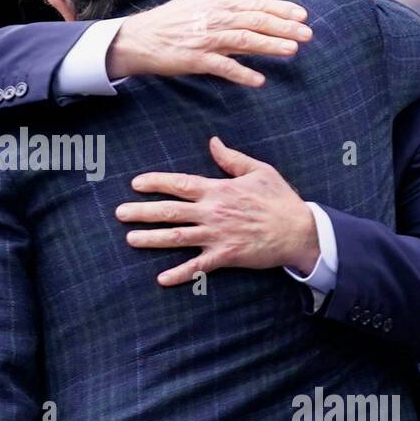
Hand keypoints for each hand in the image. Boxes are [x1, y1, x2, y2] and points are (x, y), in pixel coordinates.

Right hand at [105, 0, 311, 86]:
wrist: (139, 39)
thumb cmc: (167, 19)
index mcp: (218, 4)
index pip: (256, 4)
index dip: (281, 9)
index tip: (302, 15)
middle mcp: (216, 19)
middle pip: (256, 21)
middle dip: (284, 27)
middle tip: (307, 34)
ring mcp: (206, 39)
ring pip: (245, 41)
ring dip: (270, 46)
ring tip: (292, 51)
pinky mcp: (196, 59)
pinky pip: (223, 67)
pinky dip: (242, 73)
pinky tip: (258, 80)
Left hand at [115, 137, 319, 286]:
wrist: (299, 231)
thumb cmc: (280, 199)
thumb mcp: (258, 171)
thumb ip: (232, 158)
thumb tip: (213, 141)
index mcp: (218, 190)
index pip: (179, 184)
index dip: (155, 183)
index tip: (135, 183)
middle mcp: (212, 212)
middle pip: (170, 211)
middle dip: (142, 211)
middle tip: (119, 213)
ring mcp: (217, 236)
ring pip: (177, 238)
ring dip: (151, 239)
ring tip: (130, 239)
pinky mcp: (226, 256)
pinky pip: (198, 267)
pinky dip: (180, 274)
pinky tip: (161, 278)